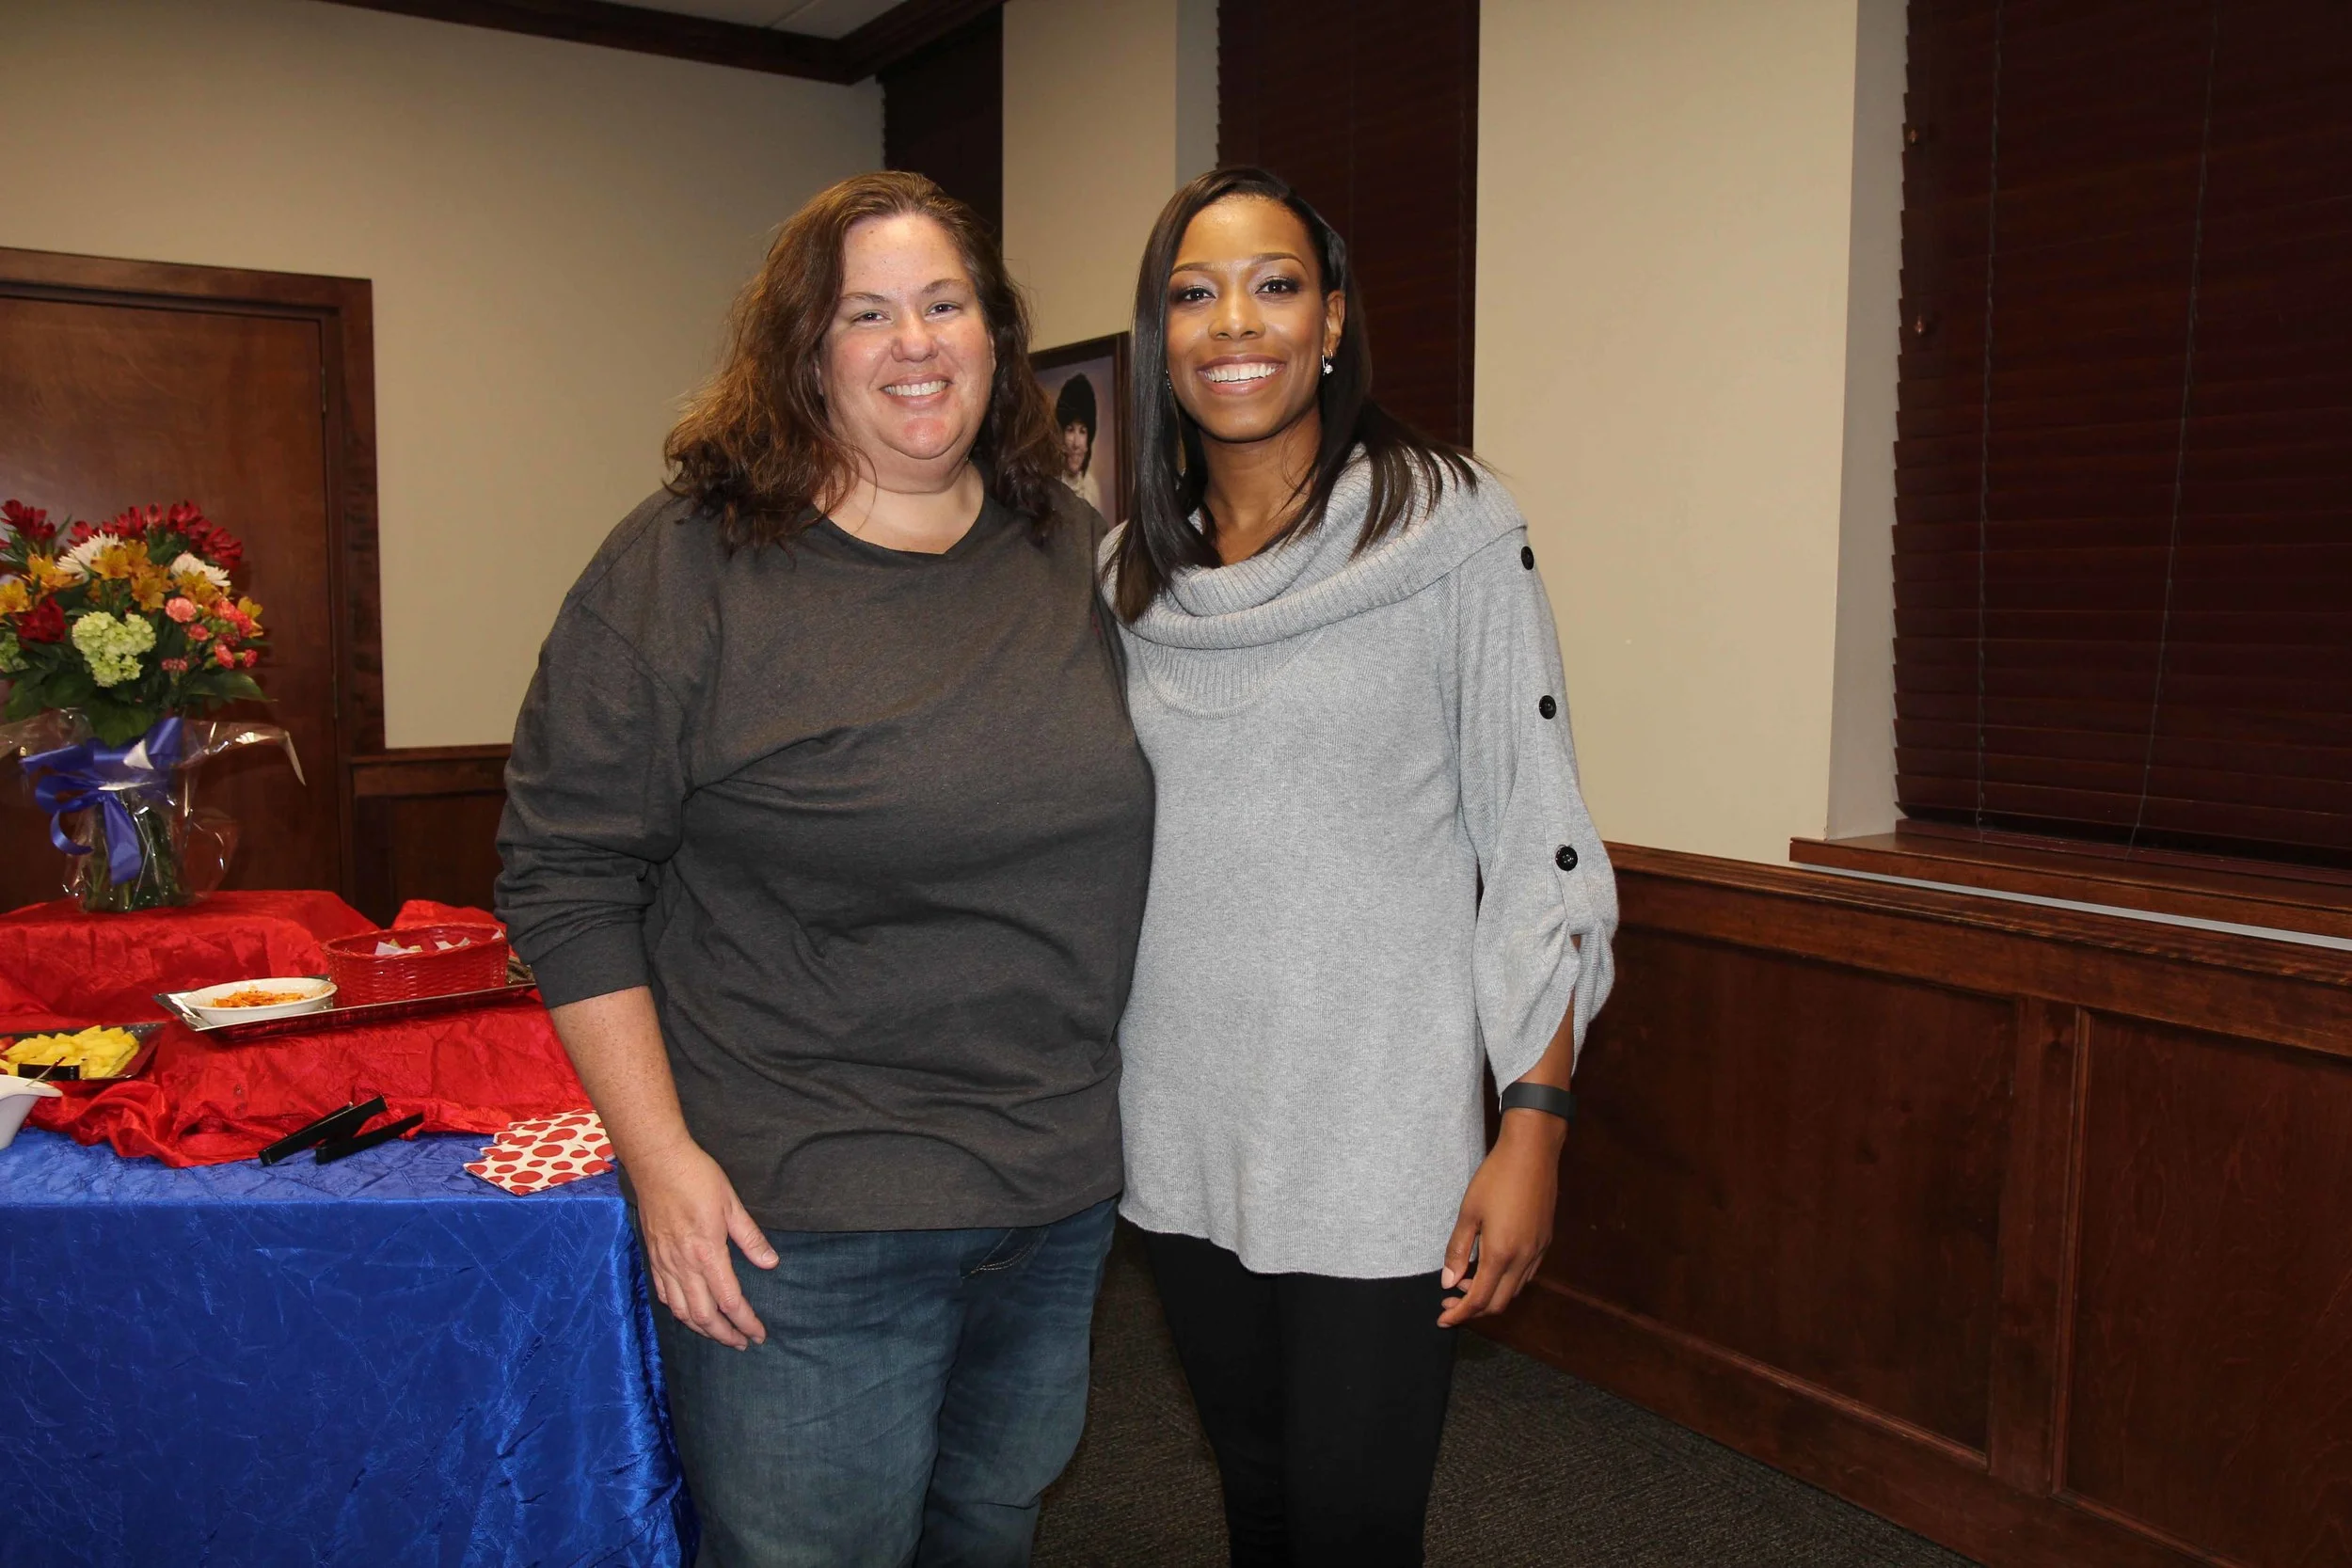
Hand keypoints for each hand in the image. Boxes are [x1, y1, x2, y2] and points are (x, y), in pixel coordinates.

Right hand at [629, 1137, 779, 1348]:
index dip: (745, 1322)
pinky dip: (678, 1311)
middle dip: (724, 1335)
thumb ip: (751, 1238)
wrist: (657, 1163)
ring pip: (681, 1310)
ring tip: (718, 1335)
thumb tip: (770, 1264)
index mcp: (707, 1253)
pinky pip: (664, 1295)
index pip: (729, 1301)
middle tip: (741, 1343)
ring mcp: (664, 1263)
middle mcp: (683, 1265)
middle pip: (703, 1315)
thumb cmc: (697, 1178)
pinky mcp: (653, 1257)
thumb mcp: (731, 1205)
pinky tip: (688, 1313)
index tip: (758, 1334)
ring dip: (701, 1329)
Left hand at [1437, 1110, 1564, 1326]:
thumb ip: (1458, 1249)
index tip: (1443, 1318)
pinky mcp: (1545, 1241)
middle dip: (1473, 1309)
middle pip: (1499, 1302)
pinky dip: (1506, 1281)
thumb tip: (1448, 1282)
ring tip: (1466, 1282)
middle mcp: (1524, 1258)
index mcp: (1501, 1253)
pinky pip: (1526, 1274)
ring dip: (1490, 1294)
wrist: (1533, 1152)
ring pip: (1514, 1290)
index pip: (1479, 1299)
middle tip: (1450, 1302)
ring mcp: (1538, 1250)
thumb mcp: (1468, 1212)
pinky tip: (1490, 1267)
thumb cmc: (1496, 1177)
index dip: (1460, 1313)